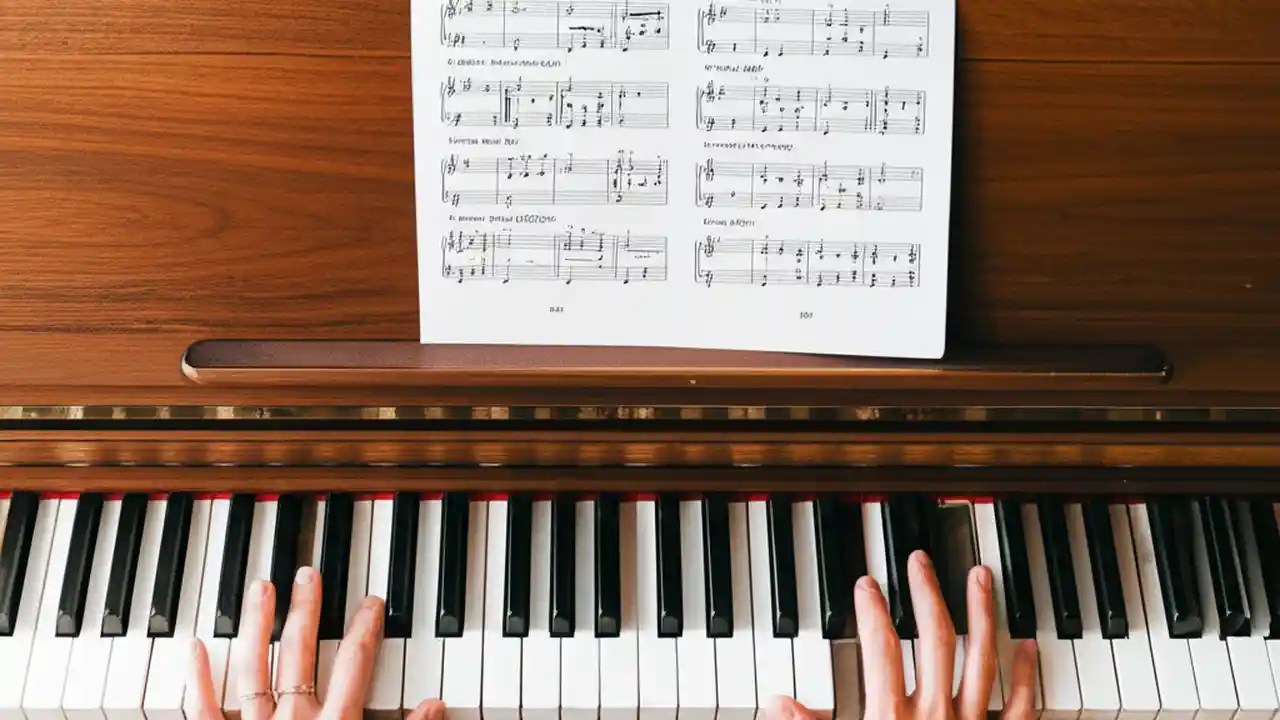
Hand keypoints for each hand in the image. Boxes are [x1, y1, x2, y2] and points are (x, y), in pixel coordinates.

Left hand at [184, 566, 445, 719]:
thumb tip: (436, 706)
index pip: (354, 667)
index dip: (365, 629)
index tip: (372, 601)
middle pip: (300, 653)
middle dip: (307, 610)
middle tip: (308, 573)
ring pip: (252, 666)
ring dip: (256, 624)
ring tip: (259, 587)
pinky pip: (203, 708)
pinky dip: (198, 677)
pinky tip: (194, 645)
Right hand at [775, 551, 1037, 719]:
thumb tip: (778, 701)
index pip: (881, 650)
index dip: (872, 612)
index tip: (867, 583)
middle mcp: (938, 719)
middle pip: (936, 641)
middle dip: (927, 594)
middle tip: (920, 559)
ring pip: (983, 660)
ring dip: (983, 614)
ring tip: (980, 575)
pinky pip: (1021, 706)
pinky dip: (1027, 675)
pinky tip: (1027, 645)